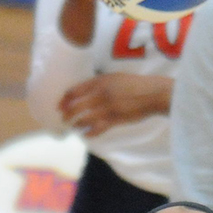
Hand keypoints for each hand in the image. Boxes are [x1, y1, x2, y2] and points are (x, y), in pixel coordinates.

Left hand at [59, 74, 173, 135]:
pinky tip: (86, 135)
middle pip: (76, 106)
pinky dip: (90, 133)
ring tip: (73, 127)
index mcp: (100, 82)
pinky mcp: (115, 120)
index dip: (65, 99)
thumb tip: (87, 91)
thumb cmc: (135, 84)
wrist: (153, 94)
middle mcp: (101, 94)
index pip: (75, 91)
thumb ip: (101, 83)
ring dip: (76, 124)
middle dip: (67, 114)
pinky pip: (97, 129)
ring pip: (84, 119)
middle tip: (64, 119)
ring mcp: (107, 108)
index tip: (60, 105)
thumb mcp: (115, 78)